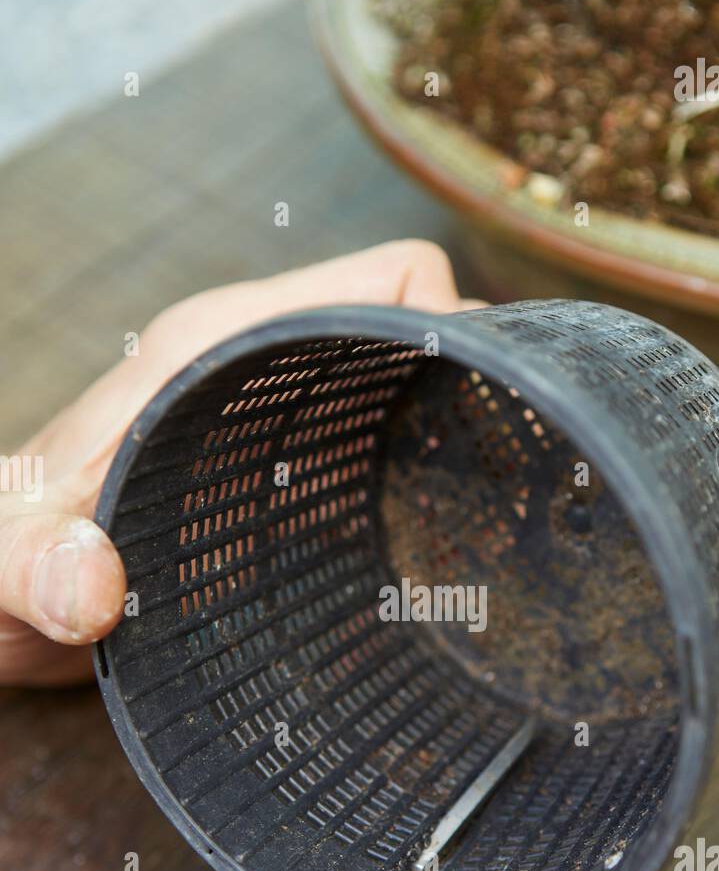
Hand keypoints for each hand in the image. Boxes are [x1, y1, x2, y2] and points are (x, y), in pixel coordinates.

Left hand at [0, 240, 483, 686]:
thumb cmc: (5, 558)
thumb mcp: (8, 564)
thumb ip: (34, 566)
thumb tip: (92, 590)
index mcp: (221, 347)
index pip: (392, 280)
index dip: (461, 325)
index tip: (495, 407)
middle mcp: (264, 370)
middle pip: (421, 336)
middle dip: (476, 388)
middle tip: (514, 478)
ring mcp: (282, 424)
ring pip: (410, 396)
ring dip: (456, 440)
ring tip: (494, 519)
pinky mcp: (288, 478)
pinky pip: (383, 454)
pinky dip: (423, 486)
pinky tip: (437, 554)